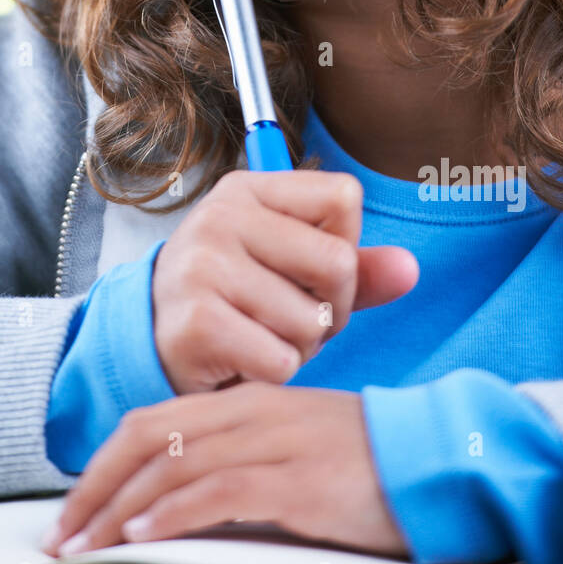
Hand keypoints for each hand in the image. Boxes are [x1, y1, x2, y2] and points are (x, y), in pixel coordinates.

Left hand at [39, 383, 409, 559]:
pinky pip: (220, 492)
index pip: (154, 421)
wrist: (438, 456)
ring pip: (173, 464)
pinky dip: (172, 512)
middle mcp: (253, 412)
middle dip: (94, 487)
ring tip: (84, 543)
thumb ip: (238, 458)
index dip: (103, 462)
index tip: (74, 505)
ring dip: (117, 507)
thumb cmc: (364, 461)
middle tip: (62, 532)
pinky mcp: (299, 482)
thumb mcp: (290, 446)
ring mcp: (275, 442)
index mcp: (247, 400)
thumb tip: (175, 495)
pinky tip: (142, 533)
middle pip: (149, 437)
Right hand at [151, 168, 418, 392]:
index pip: (344, 197)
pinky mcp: (195, 322)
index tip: (311, 273)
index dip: (346, 246)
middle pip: (337, 263)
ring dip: (301, 347)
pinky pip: (282, 361)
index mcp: (250, 189)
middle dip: (332, 308)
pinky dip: (275, 374)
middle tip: (293, 319)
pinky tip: (244, 361)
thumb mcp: (291, 269)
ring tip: (261, 338)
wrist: (151, 342)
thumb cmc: (235, 301)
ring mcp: (203, 266)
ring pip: (312, 321)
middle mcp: (221, 216)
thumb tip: (410, 270)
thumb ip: (355, 267)